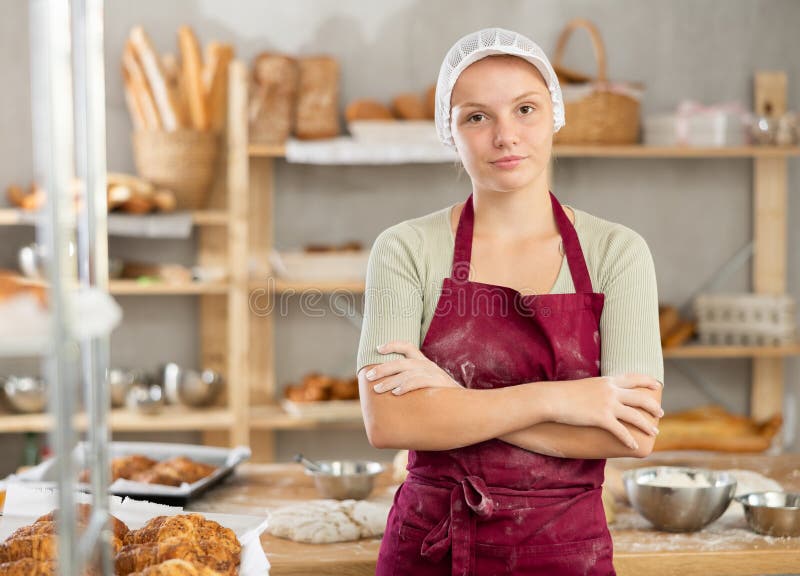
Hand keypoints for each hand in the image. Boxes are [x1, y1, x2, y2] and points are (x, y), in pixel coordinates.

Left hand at [364, 340, 462, 395]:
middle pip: (401, 362)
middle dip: (382, 368)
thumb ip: (413, 384)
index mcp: (425, 363)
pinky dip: (405, 386)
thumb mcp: (428, 386)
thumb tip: (391, 392)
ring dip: (389, 381)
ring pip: (406, 373)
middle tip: (368, 376)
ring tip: (377, 389)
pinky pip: (418, 382)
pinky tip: (395, 393)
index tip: (378, 348)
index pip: (408, 346)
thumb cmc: (443, 398)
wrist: (467, 405)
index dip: (392, 345)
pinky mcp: (437, 383)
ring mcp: (433, 373)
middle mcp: (428, 365)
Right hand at [543, 373, 663, 449]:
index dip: (647, 381)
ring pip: (635, 416)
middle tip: (660, 414)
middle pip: (640, 398)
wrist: (552, 399)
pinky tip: (634, 446)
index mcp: (607, 381)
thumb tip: (600, 396)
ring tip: (654, 432)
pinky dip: (629, 440)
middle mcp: (611, 391)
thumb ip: (597, 389)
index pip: (633, 378)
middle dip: (653, 407)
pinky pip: (621, 431)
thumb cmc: (564, 393)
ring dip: (647, 425)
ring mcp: (607, 405)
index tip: (657, 385)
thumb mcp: (584, 386)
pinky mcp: (601, 418)